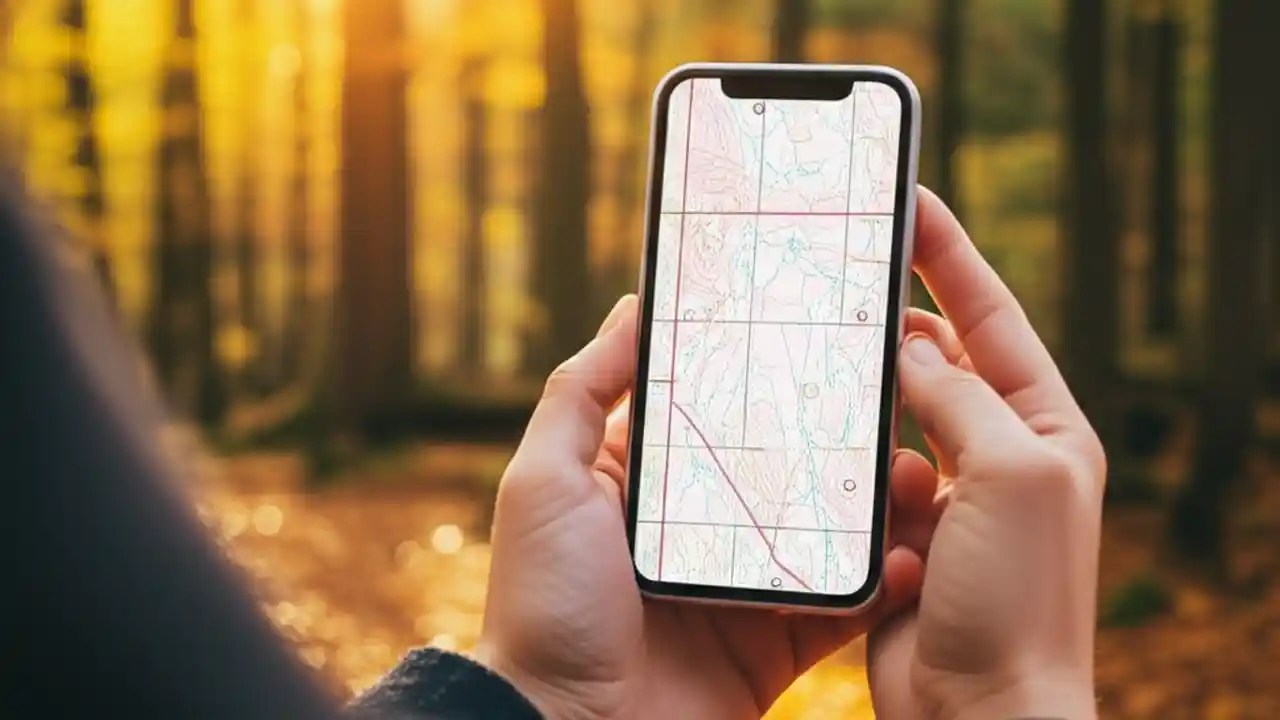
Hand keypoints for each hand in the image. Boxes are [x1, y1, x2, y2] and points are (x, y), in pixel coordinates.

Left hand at [474, 295, 935, 718]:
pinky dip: (880, 586)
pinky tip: (913, 554)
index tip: (820, 328)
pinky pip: (842, 607)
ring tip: (917, 472)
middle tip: (897, 396)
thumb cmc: (544, 602)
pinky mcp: (775, 643)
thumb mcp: (545, 481)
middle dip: (842, 435)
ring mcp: (743, 585)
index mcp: (650, 481)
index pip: (718, 408)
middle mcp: (701, 526)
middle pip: (786, 466)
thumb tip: (635, 306)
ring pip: (826, 532)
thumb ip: (583, 392)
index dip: (764, 372)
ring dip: (875, 506)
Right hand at [867, 188, 1104, 718]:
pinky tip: (815, 447)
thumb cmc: (1018, 598)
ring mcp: (950, 498)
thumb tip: (913, 347)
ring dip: (861, 390)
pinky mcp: (901, 538)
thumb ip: (960, 397)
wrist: (979, 713)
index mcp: (1045, 430)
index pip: (994, 319)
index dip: (951, 258)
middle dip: (896, 317)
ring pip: (892, 417)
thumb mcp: (1009, 472)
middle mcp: (1000, 457)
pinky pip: (862, 474)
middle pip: (942, 361)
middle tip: (842, 264)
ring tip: (817, 351)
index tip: (910, 203)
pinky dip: (841, 460)